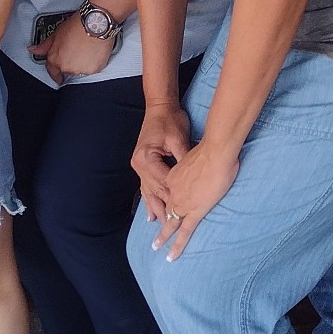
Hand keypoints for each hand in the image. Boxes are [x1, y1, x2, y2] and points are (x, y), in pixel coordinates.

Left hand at [31, 15, 118, 83]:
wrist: (95, 23)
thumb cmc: (76, 26)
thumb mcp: (56, 34)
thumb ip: (44, 46)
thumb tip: (32, 50)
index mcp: (55, 60)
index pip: (53, 72)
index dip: (56, 73)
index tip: (59, 76)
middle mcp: (67, 68)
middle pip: (68, 70)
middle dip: (71, 63)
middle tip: (77, 51)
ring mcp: (81, 69)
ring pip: (81, 70)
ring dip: (83, 63)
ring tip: (87, 50)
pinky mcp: (95, 69)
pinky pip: (93, 69)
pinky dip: (94, 62)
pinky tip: (94, 52)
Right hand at [132, 101, 191, 217]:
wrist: (159, 106)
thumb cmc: (170, 120)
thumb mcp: (179, 139)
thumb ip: (184, 159)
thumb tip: (193, 177)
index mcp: (146, 158)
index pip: (163, 182)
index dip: (175, 196)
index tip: (186, 210)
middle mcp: (139, 164)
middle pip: (154, 190)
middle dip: (164, 208)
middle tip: (172, 227)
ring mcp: (139, 165)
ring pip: (148, 192)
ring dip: (155, 208)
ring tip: (161, 225)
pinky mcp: (142, 164)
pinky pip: (145, 186)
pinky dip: (149, 200)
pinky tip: (149, 214)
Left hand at [151, 139, 238, 261]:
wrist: (215, 152)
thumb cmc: (212, 149)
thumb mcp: (198, 154)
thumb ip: (199, 161)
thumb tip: (205, 161)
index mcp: (174, 176)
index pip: (170, 191)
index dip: (170, 199)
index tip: (170, 202)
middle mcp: (174, 191)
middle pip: (166, 208)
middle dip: (160, 221)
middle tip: (154, 235)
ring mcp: (182, 202)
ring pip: (171, 223)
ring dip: (164, 236)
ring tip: (158, 247)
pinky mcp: (194, 211)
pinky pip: (184, 231)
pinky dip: (178, 245)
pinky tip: (172, 255)